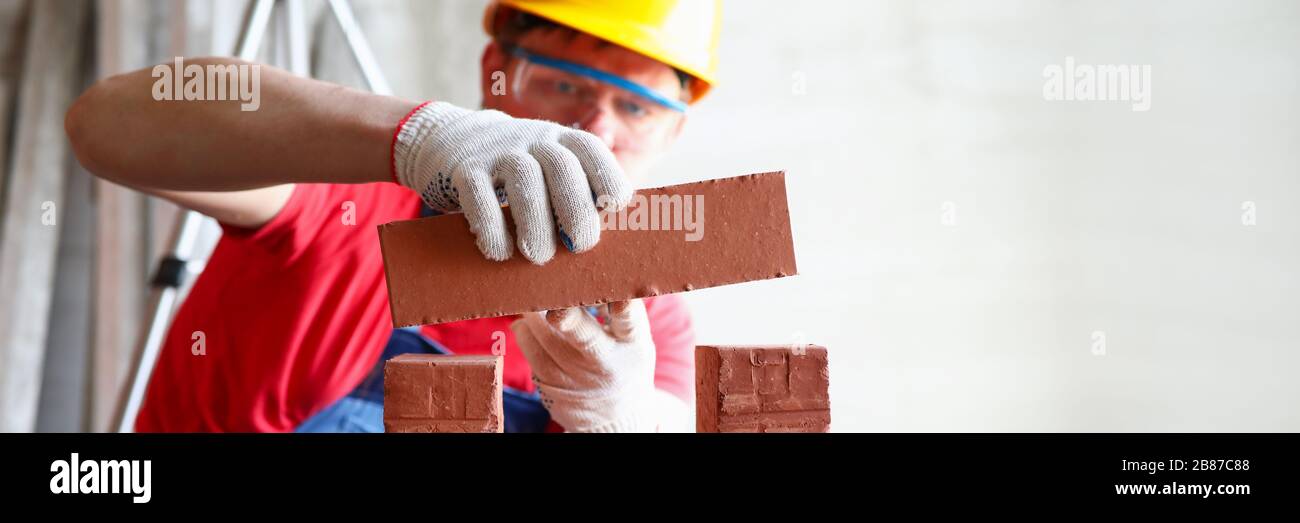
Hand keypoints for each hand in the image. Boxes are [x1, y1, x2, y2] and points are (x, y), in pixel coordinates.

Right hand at [392, 101, 631, 263]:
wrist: (456, 140)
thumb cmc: (520, 173)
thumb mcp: (550, 170)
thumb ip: (578, 196)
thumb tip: (604, 246)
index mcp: (562, 140)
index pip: (591, 150)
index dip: (606, 180)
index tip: (609, 212)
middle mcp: (533, 140)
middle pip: (562, 167)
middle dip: (577, 212)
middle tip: (579, 247)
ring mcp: (497, 151)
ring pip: (524, 180)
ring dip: (536, 224)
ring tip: (539, 256)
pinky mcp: (464, 169)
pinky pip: (479, 197)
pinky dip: (492, 229)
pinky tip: (500, 252)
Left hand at [510, 300, 663, 431]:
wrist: (612, 414)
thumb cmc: (623, 361)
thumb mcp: (634, 339)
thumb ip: (618, 308)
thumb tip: (587, 274)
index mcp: (631, 344)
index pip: (628, 322)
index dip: (622, 306)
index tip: (614, 293)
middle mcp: (603, 361)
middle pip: (582, 336)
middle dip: (566, 316)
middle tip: (554, 299)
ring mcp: (574, 375)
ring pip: (544, 336)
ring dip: (535, 312)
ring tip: (535, 295)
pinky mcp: (549, 382)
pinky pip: (528, 346)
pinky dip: (526, 328)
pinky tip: (529, 319)